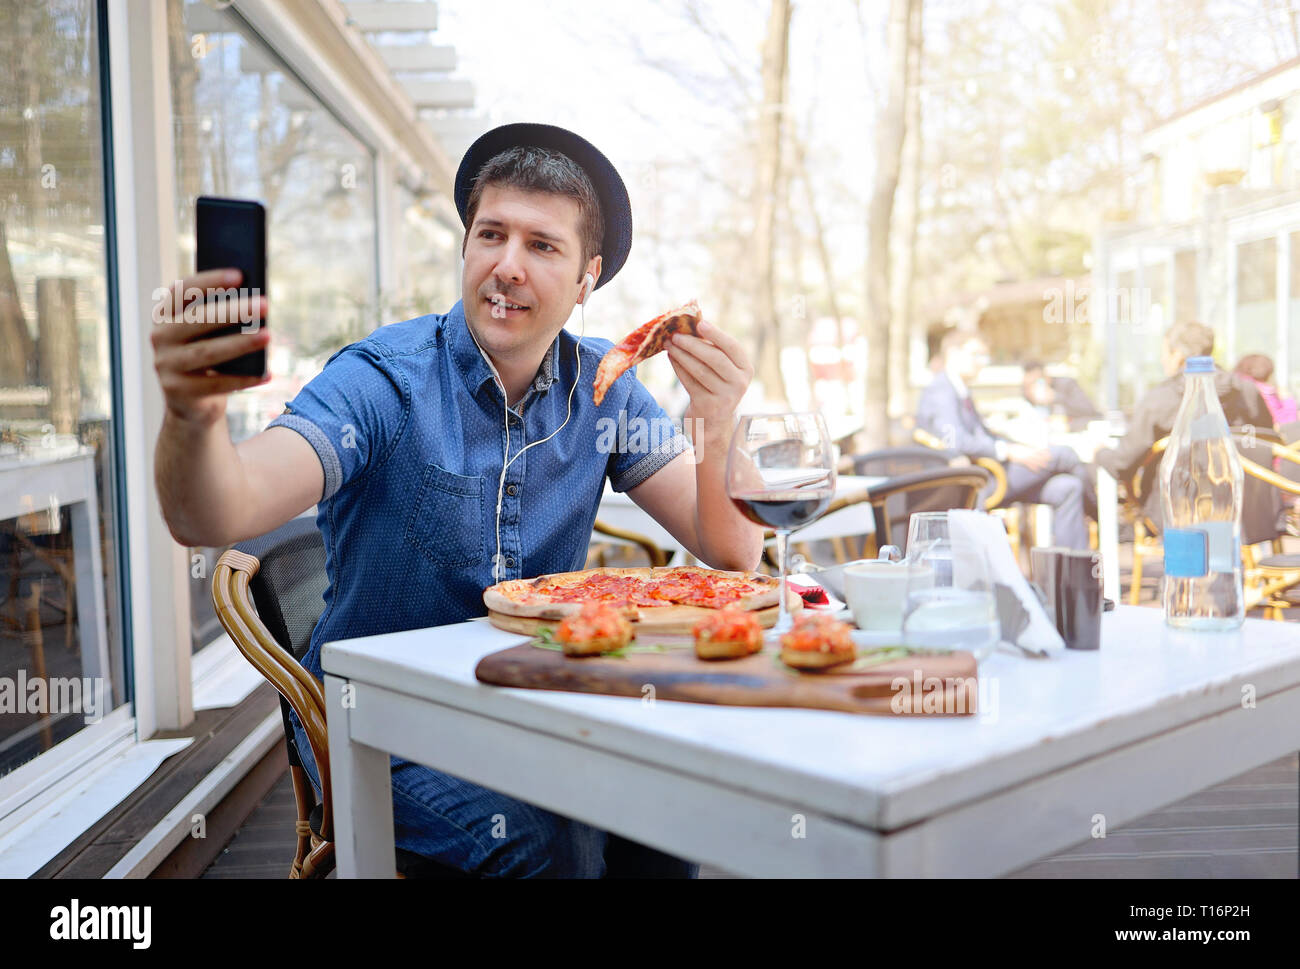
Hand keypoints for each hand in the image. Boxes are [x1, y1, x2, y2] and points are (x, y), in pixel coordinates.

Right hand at [150, 269, 270, 425]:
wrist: (191, 404)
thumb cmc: (208, 359)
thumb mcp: (210, 336)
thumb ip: (222, 318)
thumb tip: (256, 305)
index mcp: (165, 315)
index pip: (183, 291)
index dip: (209, 281)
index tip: (240, 275)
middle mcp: (160, 337)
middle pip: (197, 321)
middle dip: (233, 311)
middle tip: (264, 304)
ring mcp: (165, 365)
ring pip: (207, 352)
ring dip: (240, 343)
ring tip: (268, 335)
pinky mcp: (178, 392)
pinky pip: (216, 384)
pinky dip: (244, 379)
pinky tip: (267, 373)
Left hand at [665, 320, 752, 445]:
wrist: (713, 421)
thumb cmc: (715, 386)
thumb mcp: (722, 369)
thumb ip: (713, 349)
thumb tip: (691, 323)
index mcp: (745, 369)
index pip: (732, 347)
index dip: (716, 334)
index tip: (700, 323)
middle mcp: (739, 383)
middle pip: (715, 358)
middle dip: (693, 344)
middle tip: (675, 334)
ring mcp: (725, 397)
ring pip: (700, 370)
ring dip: (682, 355)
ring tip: (668, 344)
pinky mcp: (708, 406)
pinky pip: (690, 382)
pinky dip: (678, 368)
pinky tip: (671, 357)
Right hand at [1007, 443, 1051, 472]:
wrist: (1007, 450)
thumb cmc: (1013, 448)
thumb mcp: (1022, 446)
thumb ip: (1027, 448)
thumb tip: (1032, 448)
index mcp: (1029, 449)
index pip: (1039, 449)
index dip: (1044, 451)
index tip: (1048, 451)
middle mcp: (1029, 453)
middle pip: (1039, 455)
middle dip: (1045, 457)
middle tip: (1050, 459)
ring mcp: (1026, 457)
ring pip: (1036, 461)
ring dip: (1041, 463)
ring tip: (1046, 466)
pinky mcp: (1022, 461)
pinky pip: (1029, 466)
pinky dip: (1034, 469)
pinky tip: (1037, 471)